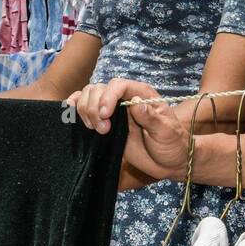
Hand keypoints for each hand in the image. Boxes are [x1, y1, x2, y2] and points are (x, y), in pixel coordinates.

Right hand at [64, 78, 190, 180]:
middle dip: (94, 108)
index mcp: (142, 94)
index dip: (107, 96)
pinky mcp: (104, 121)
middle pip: (99, 89)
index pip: (119, 85)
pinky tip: (72, 117)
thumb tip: (137, 103)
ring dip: (85, 111)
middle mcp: (125, 97)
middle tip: (102, 130)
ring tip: (96, 130)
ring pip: (88, 96)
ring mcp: (114, 109)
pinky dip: (75, 108)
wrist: (168, 161)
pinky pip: (84, 106)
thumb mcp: (166, 133)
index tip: (105, 115)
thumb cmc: (171, 145)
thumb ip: (152, 119)